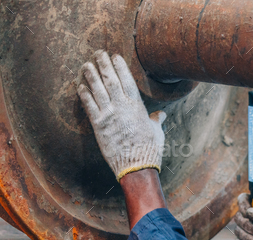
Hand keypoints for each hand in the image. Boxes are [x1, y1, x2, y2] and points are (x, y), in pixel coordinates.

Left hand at [77, 49, 166, 181]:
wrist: (136, 165)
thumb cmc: (149, 148)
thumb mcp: (157, 132)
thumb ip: (157, 120)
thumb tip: (162, 115)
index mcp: (136, 107)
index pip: (127, 80)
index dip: (120, 67)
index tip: (115, 56)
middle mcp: (121, 107)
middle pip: (110, 80)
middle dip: (104, 65)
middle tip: (98, 53)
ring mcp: (109, 115)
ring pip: (97, 90)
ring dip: (91, 76)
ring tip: (86, 65)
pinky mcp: (99, 125)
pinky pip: (89, 106)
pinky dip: (84, 95)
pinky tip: (80, 86)